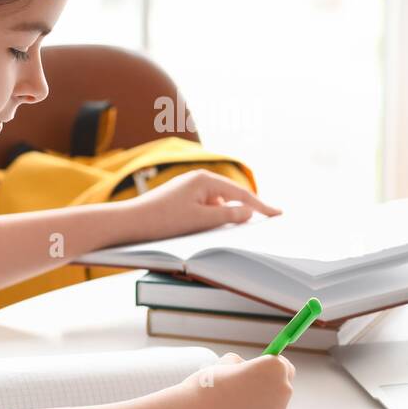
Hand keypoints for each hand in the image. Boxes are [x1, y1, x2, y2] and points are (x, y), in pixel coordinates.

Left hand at [121, 170, 281, 241]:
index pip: (241, 193)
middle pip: (231, 195)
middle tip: (266, 219)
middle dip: (245, 209)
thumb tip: (248, 211)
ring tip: (238, 229)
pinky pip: (205, 207)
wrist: (130, 222)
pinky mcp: (181, 198)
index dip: (261, 206)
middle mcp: (198, 180)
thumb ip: (229, 215)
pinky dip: (213, 217)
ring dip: (226, 215)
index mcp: (205, 180)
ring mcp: (189, 188)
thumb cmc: (163, 220)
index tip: (277, 213)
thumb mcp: (201, 220)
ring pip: (217, 203)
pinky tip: (212, 229)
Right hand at [178, 351, 295, 408]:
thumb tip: (251, 369)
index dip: (270, 369)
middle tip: (246, 391)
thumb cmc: (207, 386)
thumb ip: (245, 365)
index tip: (261, 373)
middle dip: (269, 387)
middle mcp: (283, 390)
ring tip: (233, 407)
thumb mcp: (226, 363)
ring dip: (260, 406)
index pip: (284, 365)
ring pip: (273, 408)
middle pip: (283, 387)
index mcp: (274, 367)